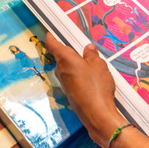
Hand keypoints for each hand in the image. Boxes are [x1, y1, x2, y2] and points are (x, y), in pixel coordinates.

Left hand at [44, 33, 124, 147]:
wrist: (96, 113)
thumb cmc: (96, 85)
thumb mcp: (98, 65)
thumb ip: (92, 55)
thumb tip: (88, 48)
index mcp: (64, 59)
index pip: (53, 45)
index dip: (51, 38)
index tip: (49, 34)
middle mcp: (60, 71)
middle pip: (62, 58)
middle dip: (70, 54)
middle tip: (83, 51)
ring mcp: (64, 84)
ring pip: (68, 70)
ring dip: (76, 66)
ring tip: (92, 66)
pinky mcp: (70, 94)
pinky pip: (73, 80)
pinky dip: (79, 77)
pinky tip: (92, 80)